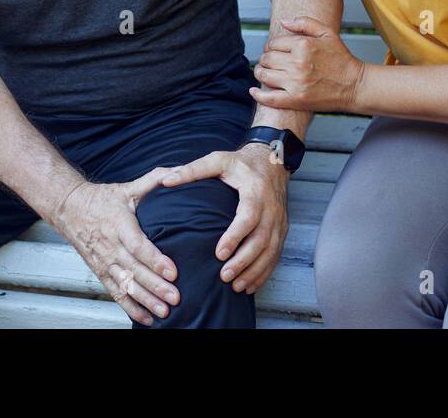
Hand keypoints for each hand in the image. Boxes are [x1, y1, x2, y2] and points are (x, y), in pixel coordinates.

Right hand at [53, 169, 180, 325]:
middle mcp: (111, 247)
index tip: (173, 271)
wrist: (69, 209)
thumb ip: (153, 180)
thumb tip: (178, 171)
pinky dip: (130, 308)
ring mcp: (104, 262)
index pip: (138, 245)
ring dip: (145, 301)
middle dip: (155, 286)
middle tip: (175, 297)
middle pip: (134, 270)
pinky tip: (146, 319)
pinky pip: (116, 294)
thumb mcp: (127, 188)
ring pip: (126, 286)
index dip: (155, 259)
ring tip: (164, 311)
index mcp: (119, 225)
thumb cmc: (102, 199)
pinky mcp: (100, 273)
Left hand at [160, 144, 288, 294]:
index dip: (235, 236)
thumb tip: (166, 181)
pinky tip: (250, 285)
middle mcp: (271, 208)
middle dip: (244, 261)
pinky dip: (264, 272)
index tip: (218, 253)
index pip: (248, 217)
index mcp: (255, 190)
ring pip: (271, 251)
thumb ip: (193, 170)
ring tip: (235, 286)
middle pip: (261, 240)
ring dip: (254, 271)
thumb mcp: (218, 160)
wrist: (272, 160)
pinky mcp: (281, 230)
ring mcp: (279, 221)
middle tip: (224, 276)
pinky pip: (276, 254)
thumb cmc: (242, 163)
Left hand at [251, 15, 364, 112]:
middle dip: (265, 59)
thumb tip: (283, 21)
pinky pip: (269, 98)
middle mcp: (297, 63)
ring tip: (264, 72)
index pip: (274, 43)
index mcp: (303, 45)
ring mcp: (295, 83)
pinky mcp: (295, 100)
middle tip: (270, 62)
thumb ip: (304, 22)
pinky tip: (254, 91)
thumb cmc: (341, 59)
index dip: (272, 47)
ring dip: (260, 72)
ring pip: (264, 75)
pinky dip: (258, 95)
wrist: (354, 85)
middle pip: (267, 58)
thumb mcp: (327, 33)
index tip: (276, 51)